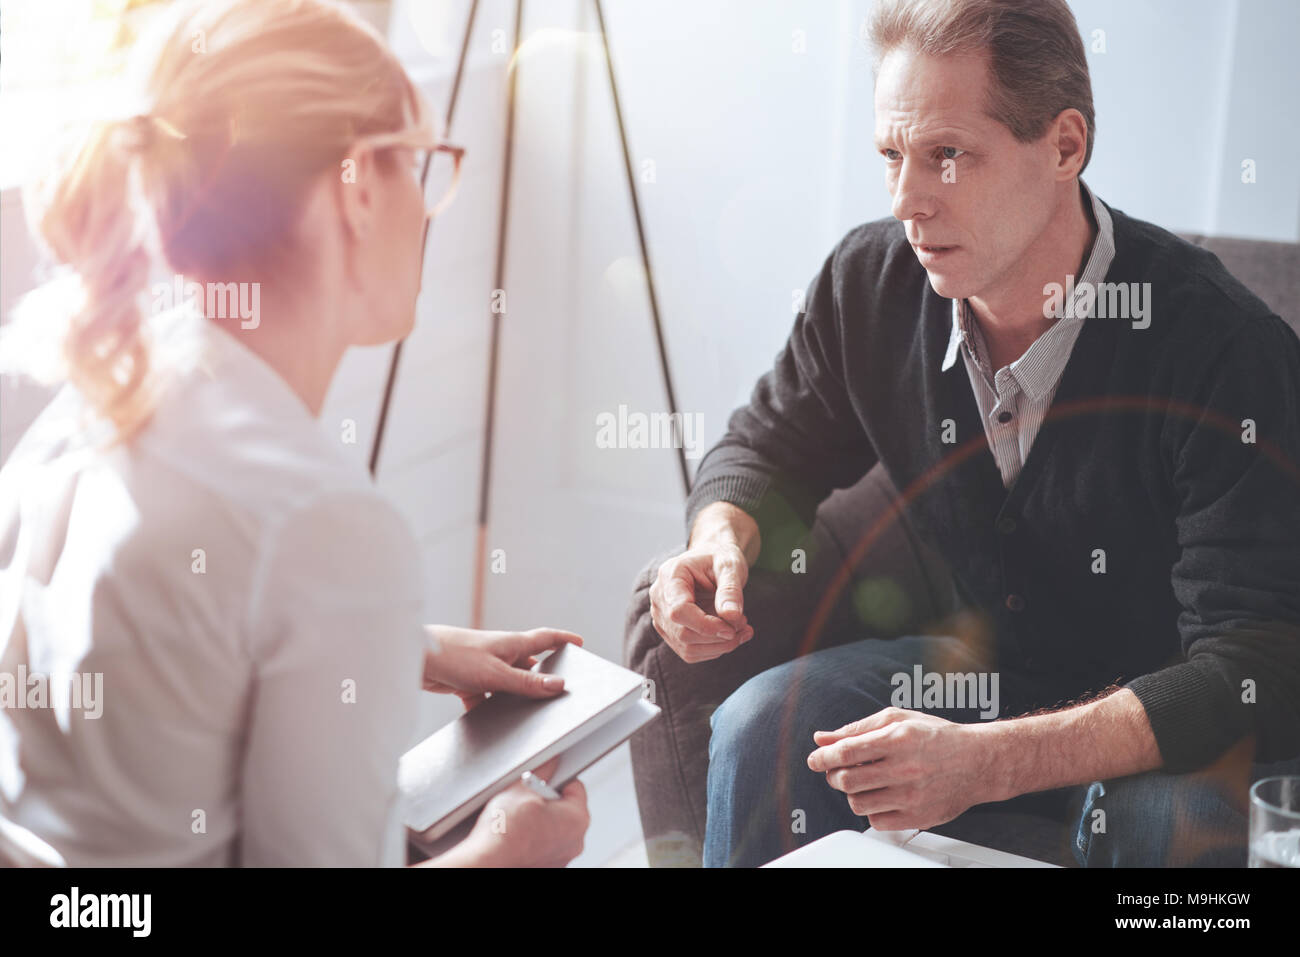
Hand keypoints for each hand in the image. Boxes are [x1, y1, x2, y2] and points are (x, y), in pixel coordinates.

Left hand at [422, 626, 582, 709]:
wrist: (415, 659)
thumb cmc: (455, 654)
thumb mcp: (497, 673)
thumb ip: (527, 683)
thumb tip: (559, 685)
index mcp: (513, 644)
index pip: (546, 639)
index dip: (563, 640)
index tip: (579, 643)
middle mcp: (501, 654)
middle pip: (529, 667)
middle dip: (541, 680)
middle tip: (558, 694)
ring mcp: (485, 668)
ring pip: (508, 687)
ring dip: (513, 699)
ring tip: (525, 716)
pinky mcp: (469, 683)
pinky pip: (485, 700)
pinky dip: (488, 709)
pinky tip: (489, 722)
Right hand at [436, 757, 589, 867]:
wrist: (488, 861)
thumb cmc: (504, 832)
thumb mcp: (522, 787)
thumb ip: (543, 768)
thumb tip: (551, 759)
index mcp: (577, 819)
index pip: (574, 785)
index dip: (554, 779)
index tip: (541, 781)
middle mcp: (575, 841)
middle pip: (564, 806)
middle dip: (546, 800)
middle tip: (525, 800)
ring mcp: (562, 856)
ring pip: (554, 825)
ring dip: (540, 819)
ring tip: (519, 818)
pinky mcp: (548, 864)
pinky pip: (545, 842)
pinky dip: (534, 836)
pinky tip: (517, 834)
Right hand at [649, 544, 753, 662]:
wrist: (712, 561)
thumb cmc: (719, 559)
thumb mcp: (730, 566)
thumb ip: (730, 590)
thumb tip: (732, 617)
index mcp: (670, 576)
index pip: (679, 611)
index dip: (705, 625)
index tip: (732, 628)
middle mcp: (660, 598)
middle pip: (683, 633)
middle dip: (718, 637)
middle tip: (744, 625)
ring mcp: (662, 617)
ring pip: (687, 647)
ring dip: (719, 647)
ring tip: (742, 629)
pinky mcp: (671, 631)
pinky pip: (690, 651)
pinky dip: (714, 649)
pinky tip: (732, 635)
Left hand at [806, 707, 990, 830]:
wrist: (978, 761)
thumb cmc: (937, 737)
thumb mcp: (897, 720)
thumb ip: (857, 729)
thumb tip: (823, 738)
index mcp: (898, 739)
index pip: (847, 751)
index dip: (823, 757)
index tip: (815, 759)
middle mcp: (905, 768)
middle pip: (847, 781)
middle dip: (833, 775)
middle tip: (838, 771)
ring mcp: (911, 796)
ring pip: (858, 803)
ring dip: (852, 793)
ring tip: (863, 783)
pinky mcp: (917, 817)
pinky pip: (876, 822)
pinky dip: (871, 811)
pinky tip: (880, 797)